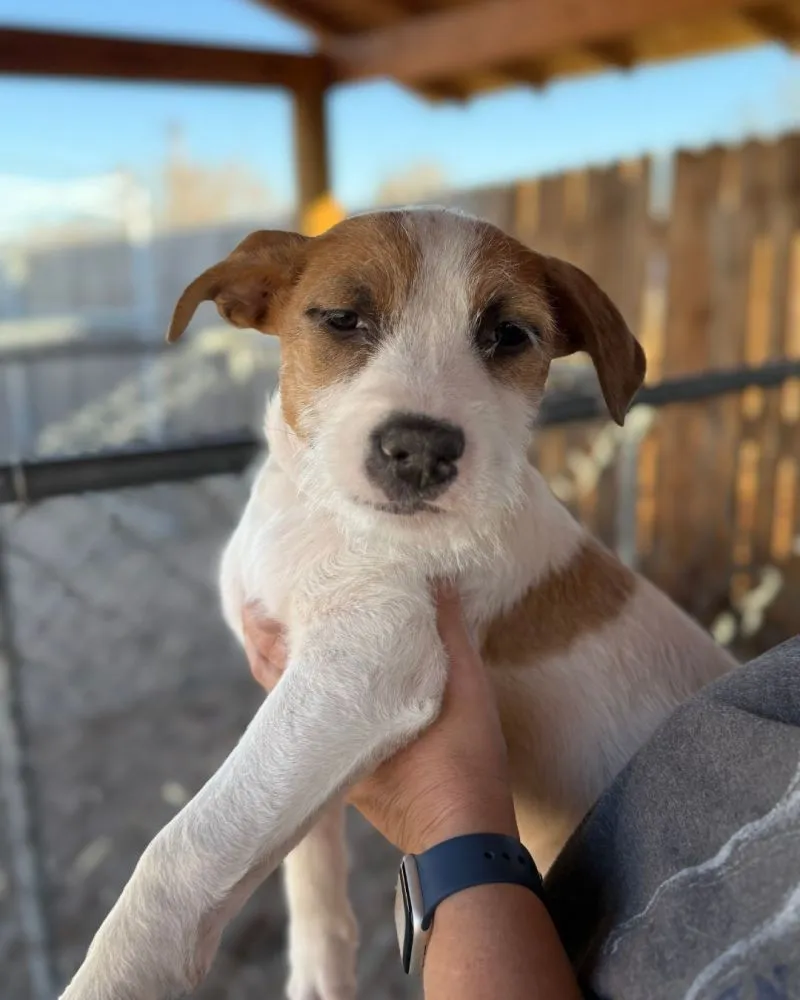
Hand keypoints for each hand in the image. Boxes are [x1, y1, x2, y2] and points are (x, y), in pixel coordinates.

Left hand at [242, 586, 516, 854]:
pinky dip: (305, 699)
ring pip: (292, 708)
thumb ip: (449, 629)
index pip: (282, 659)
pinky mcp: (348, 780)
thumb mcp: (467, 684)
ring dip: (283, 672)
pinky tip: (319, 686)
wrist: (462, 836)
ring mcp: (333, 761)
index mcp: (344, 705)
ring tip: (276, 641)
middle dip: (266, 646)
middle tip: (254, 613)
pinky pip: (312, 730)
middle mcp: (326, 736)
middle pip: (277, 682)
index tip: (252, 602)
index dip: (265, 629)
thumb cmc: (464, 758)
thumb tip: (436, 581)